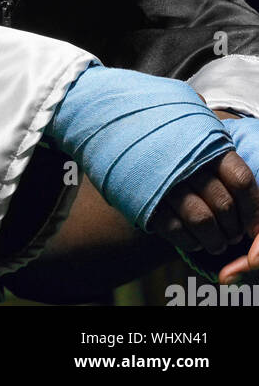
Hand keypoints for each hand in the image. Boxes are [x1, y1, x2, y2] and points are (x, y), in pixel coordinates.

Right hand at [147, 149, 258, 274]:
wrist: (138, 143)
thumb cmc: (186, 155)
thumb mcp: (211, 152)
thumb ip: (236, 179)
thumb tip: (258, 227)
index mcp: (208, 146)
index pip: (240, 180)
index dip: (253, 210)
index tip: (255, 231)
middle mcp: (186, 161)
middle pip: (223, 204)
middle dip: (234, 229)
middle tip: (233, 235)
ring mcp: (164, 180)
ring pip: (202, 220)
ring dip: (215, 240)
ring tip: (217, 243)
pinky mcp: (147, 200)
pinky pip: (176, 229)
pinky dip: (190, 241)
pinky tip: (194, 239)